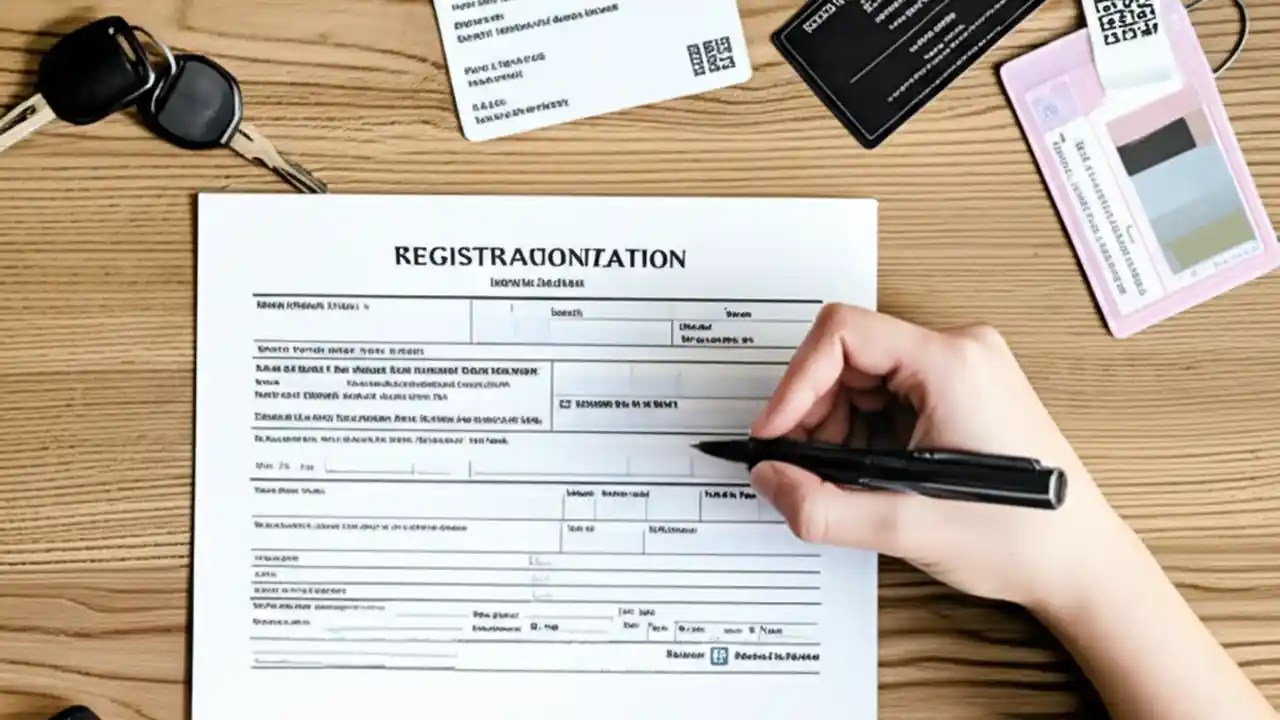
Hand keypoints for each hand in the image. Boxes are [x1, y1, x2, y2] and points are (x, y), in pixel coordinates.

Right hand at [749, 304, 1130, 611]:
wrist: (1081, 564)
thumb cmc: (1024, 538)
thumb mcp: (906, 528)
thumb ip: (823, 506)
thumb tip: (770, 479)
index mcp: (953, 364)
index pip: (844, 333)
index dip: (796, 381)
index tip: (776, 430)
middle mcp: (961, 352)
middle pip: (850, 355)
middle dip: (814, 412)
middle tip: (803, 466)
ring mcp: (963, 370)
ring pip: (865, 376)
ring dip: (837, 426)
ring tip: (846, 480)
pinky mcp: (960, 392)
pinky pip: (888, 394)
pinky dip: (862, 432)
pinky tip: (871, 474)